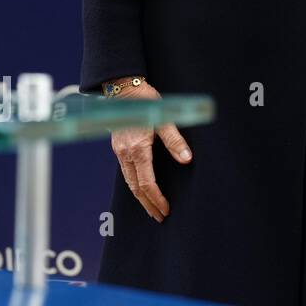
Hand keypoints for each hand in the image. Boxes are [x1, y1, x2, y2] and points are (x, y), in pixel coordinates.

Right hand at [106, 78, 191, 222]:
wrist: (122, 89)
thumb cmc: (145, 101)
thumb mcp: (165, 118)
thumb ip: (175, 140)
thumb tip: (187, 159)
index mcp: (138, 149)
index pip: (147, 183)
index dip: (156, 199)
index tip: (165, 209)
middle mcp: (125, 153)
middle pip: (136, 188)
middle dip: (147, 204)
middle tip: (159, 216)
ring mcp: (119, 151)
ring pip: (128, 181)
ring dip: (140, 197)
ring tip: (151, 208)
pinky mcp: (118, 147)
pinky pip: (125, 172)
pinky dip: (134, 184)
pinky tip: (140, 187)